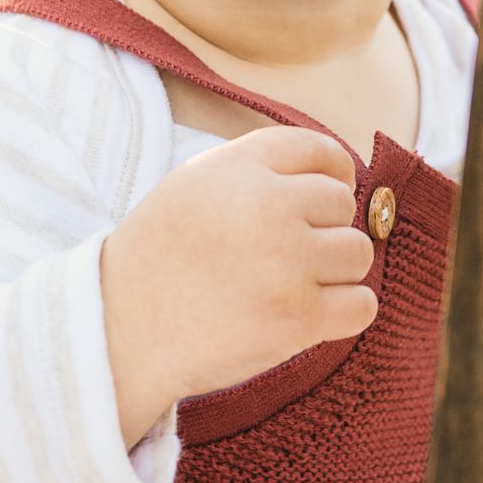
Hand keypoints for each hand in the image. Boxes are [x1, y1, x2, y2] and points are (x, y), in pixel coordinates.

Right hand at [98, 125, 377, 444]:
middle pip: (343, 205)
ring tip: (288, 286)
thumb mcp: (197, 183)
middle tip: (280, 257)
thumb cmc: (163, 256)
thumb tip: (341, 173)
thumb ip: (262, 169)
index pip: (324, 151)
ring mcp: (286, 263)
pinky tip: (310, 315)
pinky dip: (345, 313)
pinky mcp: (297, 319)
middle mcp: (268, 205)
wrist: (119, 331)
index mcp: (241, 165)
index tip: (314, 206)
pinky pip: (363, 305)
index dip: (332, 177)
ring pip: (359, 254)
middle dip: (321, 230)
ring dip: (335, 273)